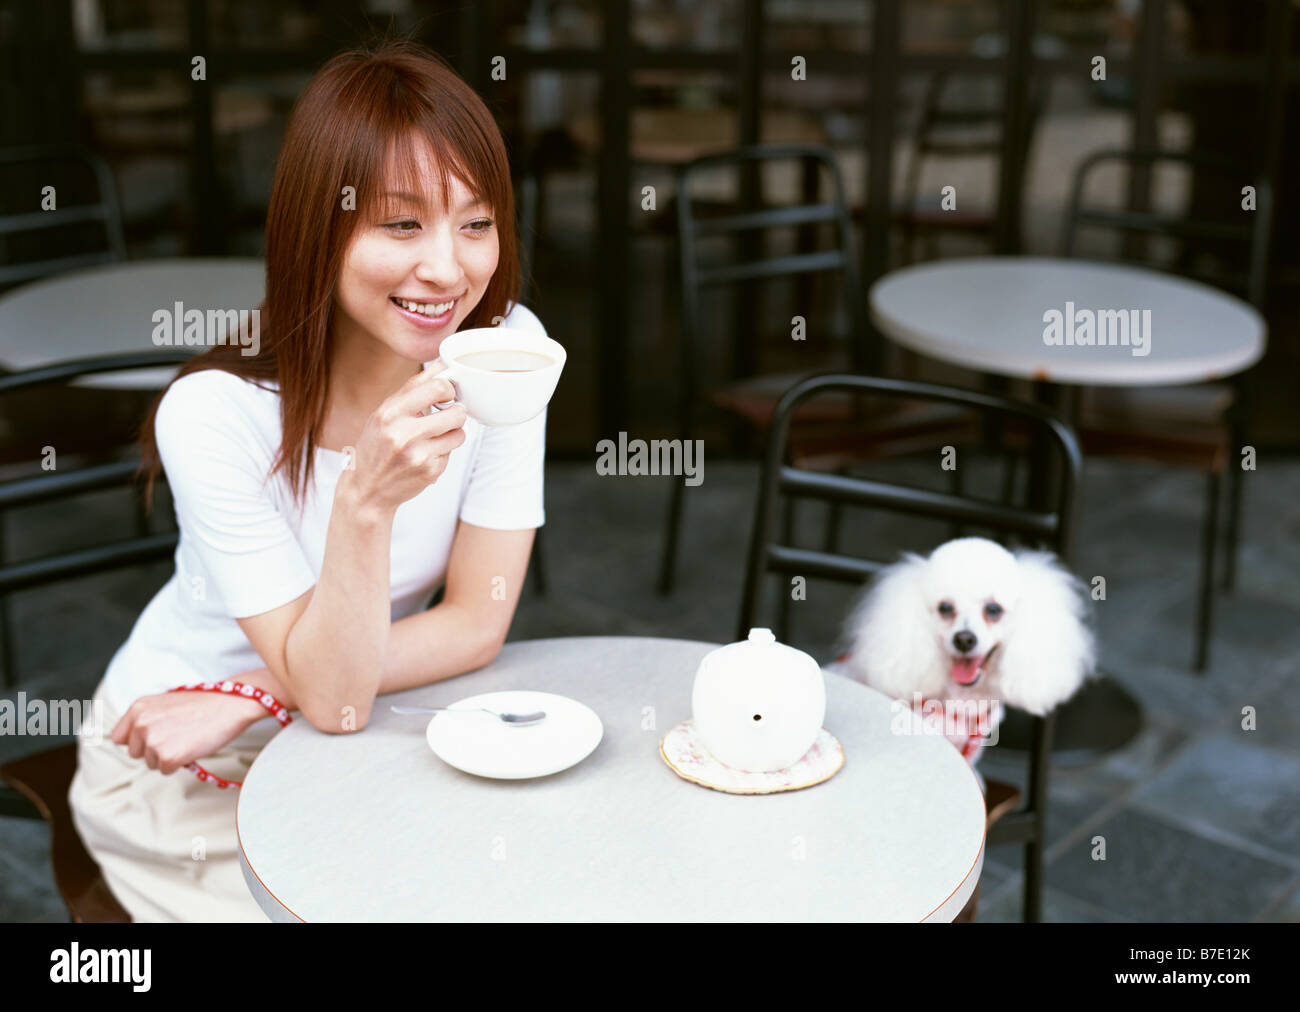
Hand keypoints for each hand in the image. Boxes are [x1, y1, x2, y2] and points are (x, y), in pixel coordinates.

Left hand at [111, 689, 269, 774]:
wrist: (230, 704)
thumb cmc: (204, 703)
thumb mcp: (166, 702)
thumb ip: (147, 717)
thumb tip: (137, 738)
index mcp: (138, 708)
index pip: (119, 737)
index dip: (137, 741)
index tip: (152, 740)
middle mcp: (140, 723)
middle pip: (135, 752)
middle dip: (153, 750)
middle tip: (178, 736)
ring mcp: (153, 740)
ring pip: (151, 763)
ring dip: (168, 757)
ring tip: (188, 739)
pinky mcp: (167, 756)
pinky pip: (166, 770)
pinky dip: (179, 764)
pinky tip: (192, 747)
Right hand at [342, 361, 467, 514]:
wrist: (367, 490)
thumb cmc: (375, 446)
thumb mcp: (384, 412)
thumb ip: (413, 388)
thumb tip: (443, 364)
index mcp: (390, 414)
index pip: (437, 388)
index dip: (449, 388)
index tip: (447, 393)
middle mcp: (404, 435)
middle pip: (456, 413)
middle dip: (455, 412)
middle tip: (446, 415)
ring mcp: (419, 455)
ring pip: (459, 434)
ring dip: (452, 434)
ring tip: (434, 437)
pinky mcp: (430, 472)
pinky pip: (452, 453)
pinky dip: (443, 452)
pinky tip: (426, 455)